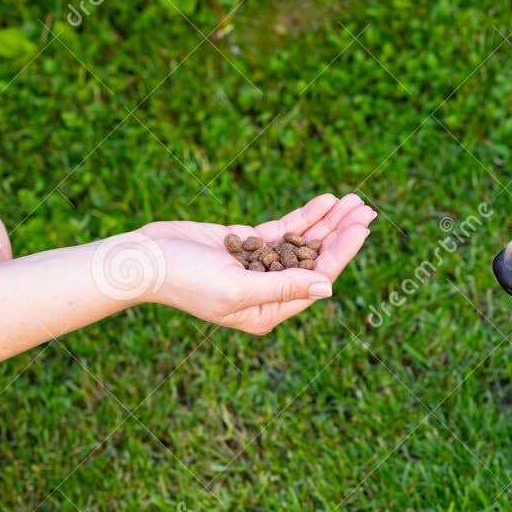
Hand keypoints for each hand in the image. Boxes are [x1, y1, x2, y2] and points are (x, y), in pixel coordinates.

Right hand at [137, 193, 375, 333]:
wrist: (144, 260)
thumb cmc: (186, 280)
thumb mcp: (237, 288)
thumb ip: (283, 287)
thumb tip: (327, 289)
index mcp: (270, 311)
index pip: (317, 280)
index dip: (342, 252)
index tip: (362, 228)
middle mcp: (269, 292)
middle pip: (316, 259)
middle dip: (341, 234)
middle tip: (367, 209)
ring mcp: (259, 266)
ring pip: (303, 242)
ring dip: (328, 221)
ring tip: (354, 200)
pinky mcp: (246, 245)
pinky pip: (283, 230)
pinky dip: (304, 216)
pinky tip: (325, 201)